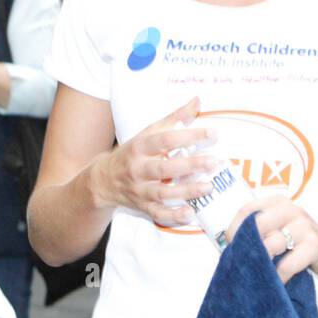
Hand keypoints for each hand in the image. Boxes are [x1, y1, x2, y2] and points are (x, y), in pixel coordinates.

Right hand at [89, 97, 221, 226]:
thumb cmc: (132, 153)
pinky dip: (173, 216)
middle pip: (164, 168)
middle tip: (214, 161)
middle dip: (190, 165)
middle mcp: (137, 169)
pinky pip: (158, 214)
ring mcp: (139, 190)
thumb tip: (197, 101)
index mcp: (140, 147)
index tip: (212, 133)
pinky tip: (190, 213)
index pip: (165, 140)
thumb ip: (174, 118)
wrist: (103, 180)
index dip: (188, 136)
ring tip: (209, 187)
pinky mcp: (142, 207)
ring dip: (186, 191)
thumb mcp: (148, 133)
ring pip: (162, 193)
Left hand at [224, 195, 317, 282]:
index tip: (229, 245)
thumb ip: (260, 230)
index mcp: (278, 203)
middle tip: (241, 262)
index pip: (248, 210)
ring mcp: (304, 226)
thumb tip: (231, 247)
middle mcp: (290, 210)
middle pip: (257, 225)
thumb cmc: (301, 239)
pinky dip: (278, 276)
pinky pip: (288, 264)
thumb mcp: (280, 226)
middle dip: (246, 246)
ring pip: (271, 244)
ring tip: (255, 275)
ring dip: (260, 263)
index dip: (234, 228)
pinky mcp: (315, 245)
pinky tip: (276, 283)